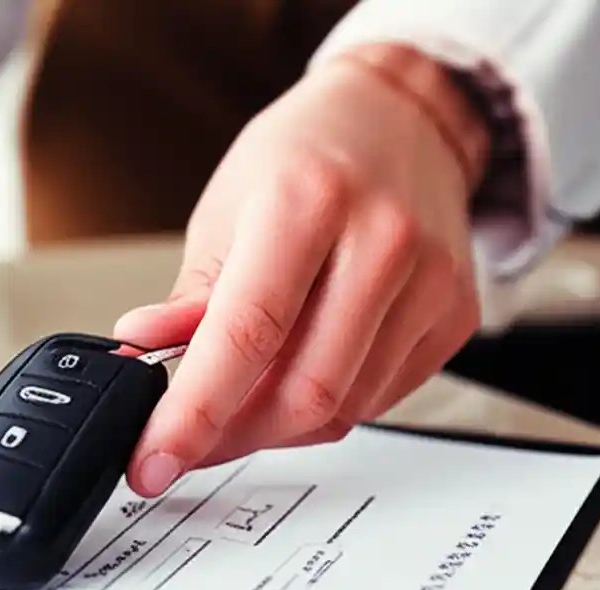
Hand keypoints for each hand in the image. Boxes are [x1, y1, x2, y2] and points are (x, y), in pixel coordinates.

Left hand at [114, 46, 487, 496]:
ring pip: (342, 409)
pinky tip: (295, 378)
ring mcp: (429, 282)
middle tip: (184, 443)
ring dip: (274, 427)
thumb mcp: (226, 211)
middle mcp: (380, 241)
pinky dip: (324, 408)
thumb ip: (191, 297)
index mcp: (305, 203)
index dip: (192, 415)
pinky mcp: (455, 315)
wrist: (399, 117)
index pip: (244, 339)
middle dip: (230, 437)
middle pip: (302, 392)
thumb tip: (144, 358)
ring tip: (237, 401)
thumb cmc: (305, 154)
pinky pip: (378, 399)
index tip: (152, 461)